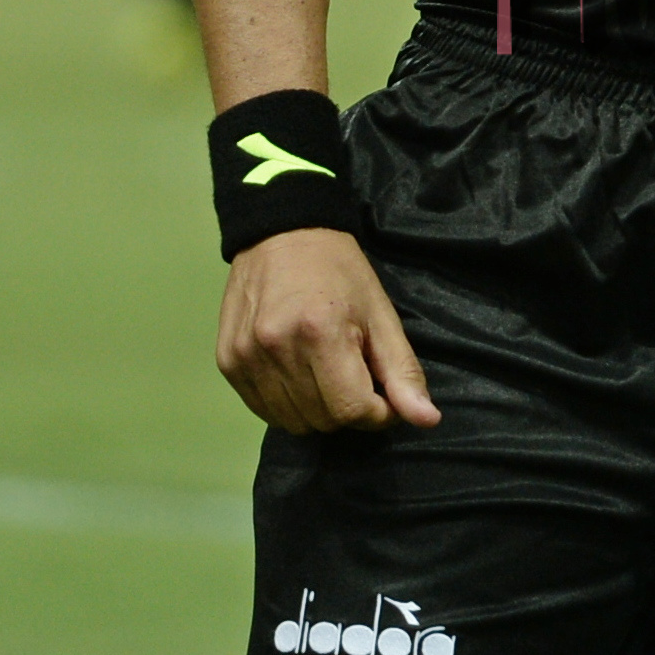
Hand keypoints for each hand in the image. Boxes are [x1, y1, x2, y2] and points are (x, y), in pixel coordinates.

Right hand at [215, 228, 440, 435]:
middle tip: (357, 375)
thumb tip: (427, 420)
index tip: (387, 396)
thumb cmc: (339, 270)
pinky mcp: (227, 363)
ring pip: (292, 422)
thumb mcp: (380, 312)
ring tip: (327, 371)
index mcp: (321, 332)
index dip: (378, 412)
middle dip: (349, 409)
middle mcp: (276, 348)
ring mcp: (245, 358)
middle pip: (322, 420)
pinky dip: (288, 404)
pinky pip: (263, 410)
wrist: (283, 233)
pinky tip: (299, 372)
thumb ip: (402, 370)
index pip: (352, 409)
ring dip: (318, 410)